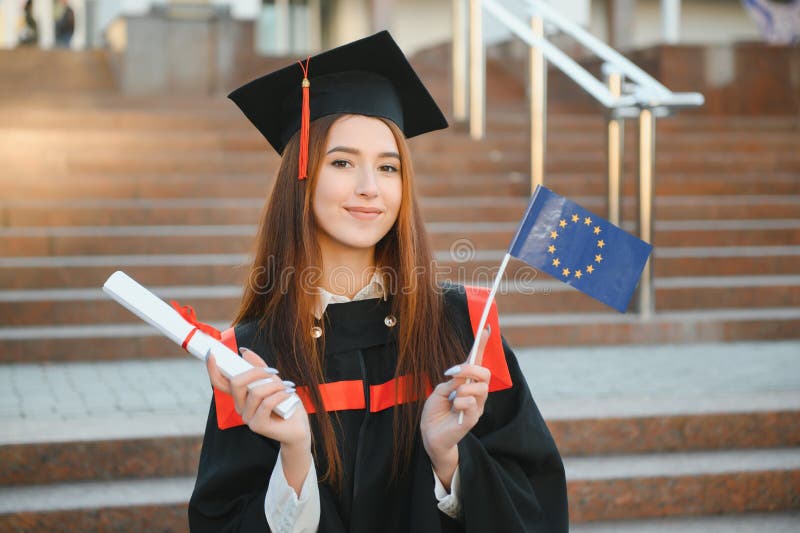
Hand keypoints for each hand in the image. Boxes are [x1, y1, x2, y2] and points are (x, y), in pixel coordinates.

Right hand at [206, 347, 310, 450]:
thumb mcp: (273, 381)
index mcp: (240, 396)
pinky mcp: (258, 426)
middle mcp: (240, 407)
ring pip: (255, 392)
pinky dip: (280, 395)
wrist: (298, 425)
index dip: (212, 369)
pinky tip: (289, 393)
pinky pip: (266, 404)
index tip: (212, 353)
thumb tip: (244, 351)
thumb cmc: (285, 404)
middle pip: (236, 383)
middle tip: (274, 372)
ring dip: (275, 386)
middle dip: (256, 372)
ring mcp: (247, 418)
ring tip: (288, 387)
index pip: (219, 382)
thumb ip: (259, 367)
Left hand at [420, 327, 491, 487]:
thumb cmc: (435, 412)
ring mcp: (477, 406)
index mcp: (467, 383)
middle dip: (470, 369)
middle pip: (486, 373)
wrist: (430, 434)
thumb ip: (452, 381)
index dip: (482, 345)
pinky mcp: (473, 419)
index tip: (485, 328)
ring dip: (463, 388)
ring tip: (452, 398)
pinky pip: (473, 404)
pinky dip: (460, 402)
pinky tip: (454, 408)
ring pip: (481, 388)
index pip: (478, 362)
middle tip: (452, 373)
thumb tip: (463, 372)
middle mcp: (476, 393)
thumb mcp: (439, 391)